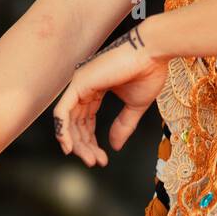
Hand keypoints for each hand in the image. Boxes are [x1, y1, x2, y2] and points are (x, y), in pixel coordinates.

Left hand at [53, 24, 168, 166]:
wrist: (154, 53)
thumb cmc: (149, 71)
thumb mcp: (135, 106)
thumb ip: (123, 125)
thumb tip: (114, 145)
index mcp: (97, 88)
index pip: (86, 119)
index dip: (91, 141)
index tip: (102, 159)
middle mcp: (85, 86)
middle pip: (76, 122)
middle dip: (85, 145)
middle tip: (95, 162)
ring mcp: (80, 83)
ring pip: (68, 120)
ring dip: (77, 143)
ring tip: (89, 159)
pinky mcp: (79, 83)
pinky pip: (62, 111)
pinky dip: (63, 130)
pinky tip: (70, 147)